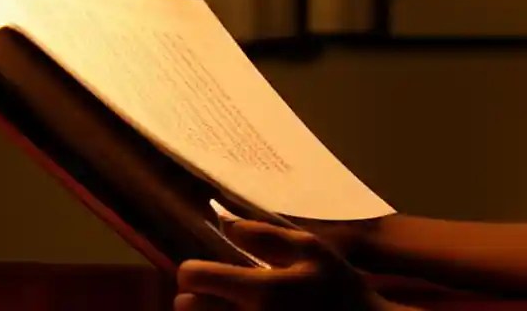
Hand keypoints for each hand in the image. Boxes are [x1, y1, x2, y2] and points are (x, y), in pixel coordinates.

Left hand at [174, 220, 408, 310]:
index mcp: (263, 291)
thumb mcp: (312, 251)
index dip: (193, 270)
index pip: (196, 278)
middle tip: (213, 293)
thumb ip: (266, 236)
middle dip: (193, 297)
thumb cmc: (339, 289)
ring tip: (224, 307)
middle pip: (187, 309)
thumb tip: (225, 223)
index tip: (205, 270)